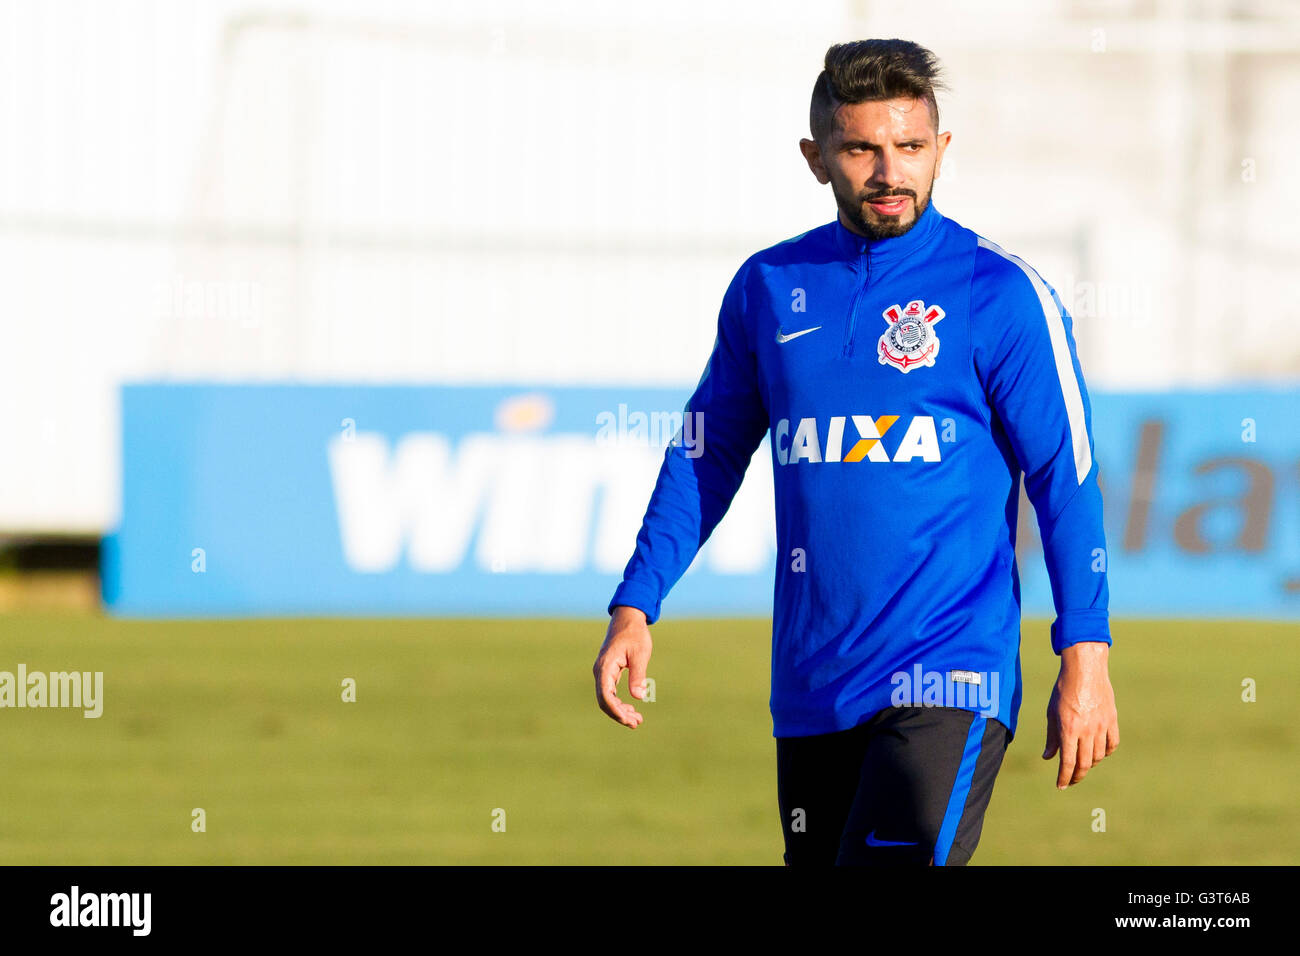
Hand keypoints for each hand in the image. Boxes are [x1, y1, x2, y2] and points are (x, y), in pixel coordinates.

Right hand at [593, 606, 652, 728]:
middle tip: (637, 723)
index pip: (605, 696)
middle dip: (619, 714)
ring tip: (637, 720)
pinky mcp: (608, 672)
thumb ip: (638, 675)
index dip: (616, 711)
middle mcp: (600, 671)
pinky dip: (619, 702)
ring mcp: (603, 672)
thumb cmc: (635, 634)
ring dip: (620, 710)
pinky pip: (610, 692)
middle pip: (605, 701)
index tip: (629, 719)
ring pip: (607, 698)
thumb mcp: (640, 654)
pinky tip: (631, 708)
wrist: (628, 618)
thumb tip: (638, 696)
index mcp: (605, 667)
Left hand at [1043, 640, 1118, 788]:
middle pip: (1085, 764)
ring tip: (1082, 764)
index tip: (1061, 785)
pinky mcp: (1112, 720)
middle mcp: (1086, 731)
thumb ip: (1052, 737)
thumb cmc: (1063, 690)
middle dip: (1076, 776)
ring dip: (1090, 764)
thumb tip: (1049, 758)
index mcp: (1068, 729)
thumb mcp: (1051, 713)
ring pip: (1099, 756)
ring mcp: (1101, 726)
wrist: (1085, 670)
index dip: (1064, 777)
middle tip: (1070, 781)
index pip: (1068, 762)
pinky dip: (1105, 752)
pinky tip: (1099, 753)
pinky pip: (1112, 744)